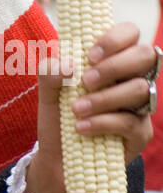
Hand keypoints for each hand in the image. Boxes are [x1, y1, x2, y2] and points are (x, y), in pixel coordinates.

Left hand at [27, 22, 156, 192]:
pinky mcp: (141, 133)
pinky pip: (131, 121)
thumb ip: (49, 72)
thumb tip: (66, 64)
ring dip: (104, 98)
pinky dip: (103, 122)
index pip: (130, 33)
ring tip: (76, 110)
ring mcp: (140, 106)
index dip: (115, 38)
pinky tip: (81, 129)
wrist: (56, 159)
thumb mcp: (46, 92)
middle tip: (85, 81)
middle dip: (115, 65)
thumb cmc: (57, 118)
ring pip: (140, 89)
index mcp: (111, 60)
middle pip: (145, 56)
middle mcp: (131, 78)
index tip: (89, 54)